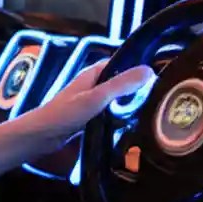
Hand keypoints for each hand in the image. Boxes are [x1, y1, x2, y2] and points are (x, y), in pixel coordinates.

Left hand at [4, 60, 154, 153]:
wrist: (40, 138)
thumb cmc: (66, 113)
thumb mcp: (97, 97)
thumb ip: (121, 85)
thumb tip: (149, 70)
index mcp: (94, 74)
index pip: (121, 64)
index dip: (138, 67)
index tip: (160, 74)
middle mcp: (93, 86)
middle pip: (120, 83)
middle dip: (138, 89)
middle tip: (162, 98)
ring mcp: (91, 104)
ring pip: (116, 101)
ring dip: (130, 106)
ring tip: (154, 114)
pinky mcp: (89, 120)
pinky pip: (110, 116)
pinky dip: (121, 119)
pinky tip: (134, 129)